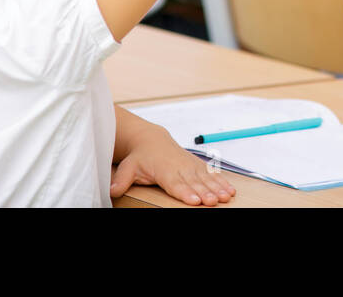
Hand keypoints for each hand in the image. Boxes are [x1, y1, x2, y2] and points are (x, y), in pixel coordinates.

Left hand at [110, 122, 236, 205]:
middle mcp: (180, 167)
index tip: (194, 200)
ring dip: (217, 188)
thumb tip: (112, 190)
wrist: (152, 140)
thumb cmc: (140, 157)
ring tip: (225, 197)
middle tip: (213, 202)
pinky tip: (230, 190)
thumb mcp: (128, 167)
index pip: (175, 183)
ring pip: (206, 179)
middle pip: (194, 182)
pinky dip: (222, 182)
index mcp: (164, 169)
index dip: (185, 192)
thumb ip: (122, 180)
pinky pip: (212, 175)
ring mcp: (190, 166)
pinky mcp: (198, 166)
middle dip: (205, 192)